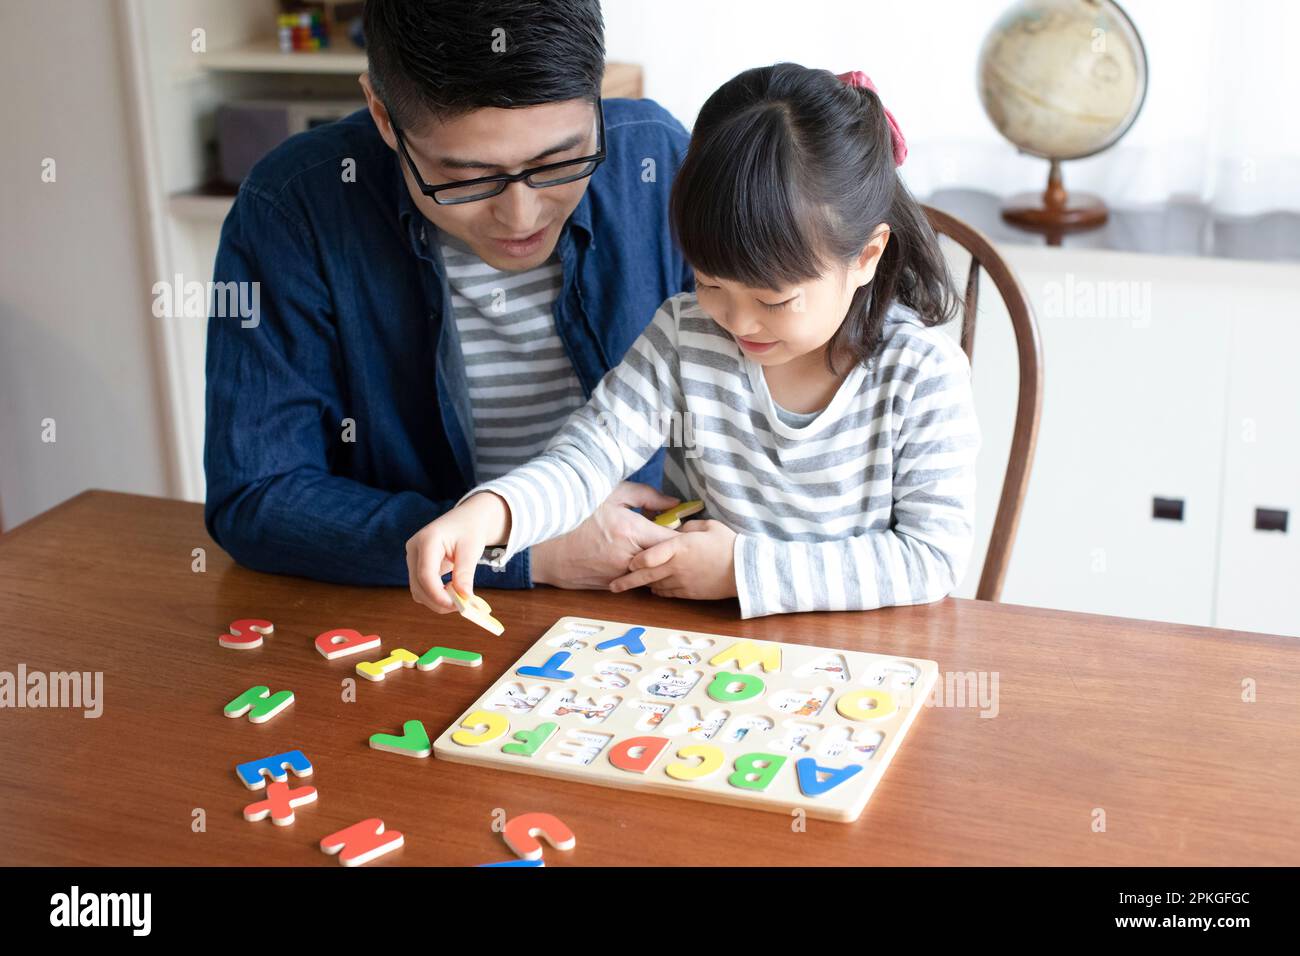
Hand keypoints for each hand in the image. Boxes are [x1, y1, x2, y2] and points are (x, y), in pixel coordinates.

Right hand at [406, 493, 509, 612]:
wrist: (466, 519)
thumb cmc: (470, 530)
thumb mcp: (471, 549)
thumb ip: (465, 573)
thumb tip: (465, 599)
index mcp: (427, 540)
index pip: (425, 574)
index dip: (439, 595)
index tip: (458, 606)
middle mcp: (414, 549)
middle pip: (418, 586)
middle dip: (439, 601)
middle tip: (464, 606)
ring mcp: (412, 558)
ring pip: (418, 590)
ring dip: (437, 600)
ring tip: (460, 595)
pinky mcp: (416, 566)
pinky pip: (422, 588)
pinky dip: (436, 595)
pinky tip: (452, 590)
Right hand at [530, 482, 681, 589]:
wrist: (539, 542)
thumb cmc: (574, 512)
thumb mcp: (610, 493)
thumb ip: (646, 496)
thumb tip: (673, 503)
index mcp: (631, 531)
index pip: (673, 541)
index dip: (683, 537)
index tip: (685, 531)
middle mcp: (627, 558)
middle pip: (666, 562)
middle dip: (673, 554)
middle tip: (676, 544)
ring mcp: (617, 576)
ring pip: (650, 576)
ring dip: (656, 566)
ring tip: (654, 552)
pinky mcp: (607, 587)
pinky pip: (632, 582)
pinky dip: (638, 574)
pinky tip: (633, 561)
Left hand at [610, 519, 738, 599]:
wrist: (745, 570)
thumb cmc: (728, 544)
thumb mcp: (707, 526)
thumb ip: (687, 527)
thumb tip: (675, 530)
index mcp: (680, 547)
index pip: (650, 556)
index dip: (636, 560)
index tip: (628, 561)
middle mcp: (677, 566)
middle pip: (646, 575)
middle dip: (627, 581)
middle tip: (613, 585)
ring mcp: (682, 582)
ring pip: (655, 586)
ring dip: (643, 585)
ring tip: (629, 585)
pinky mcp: (689, 593)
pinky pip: (667, 594)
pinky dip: (658, 591)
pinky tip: (654, 588)